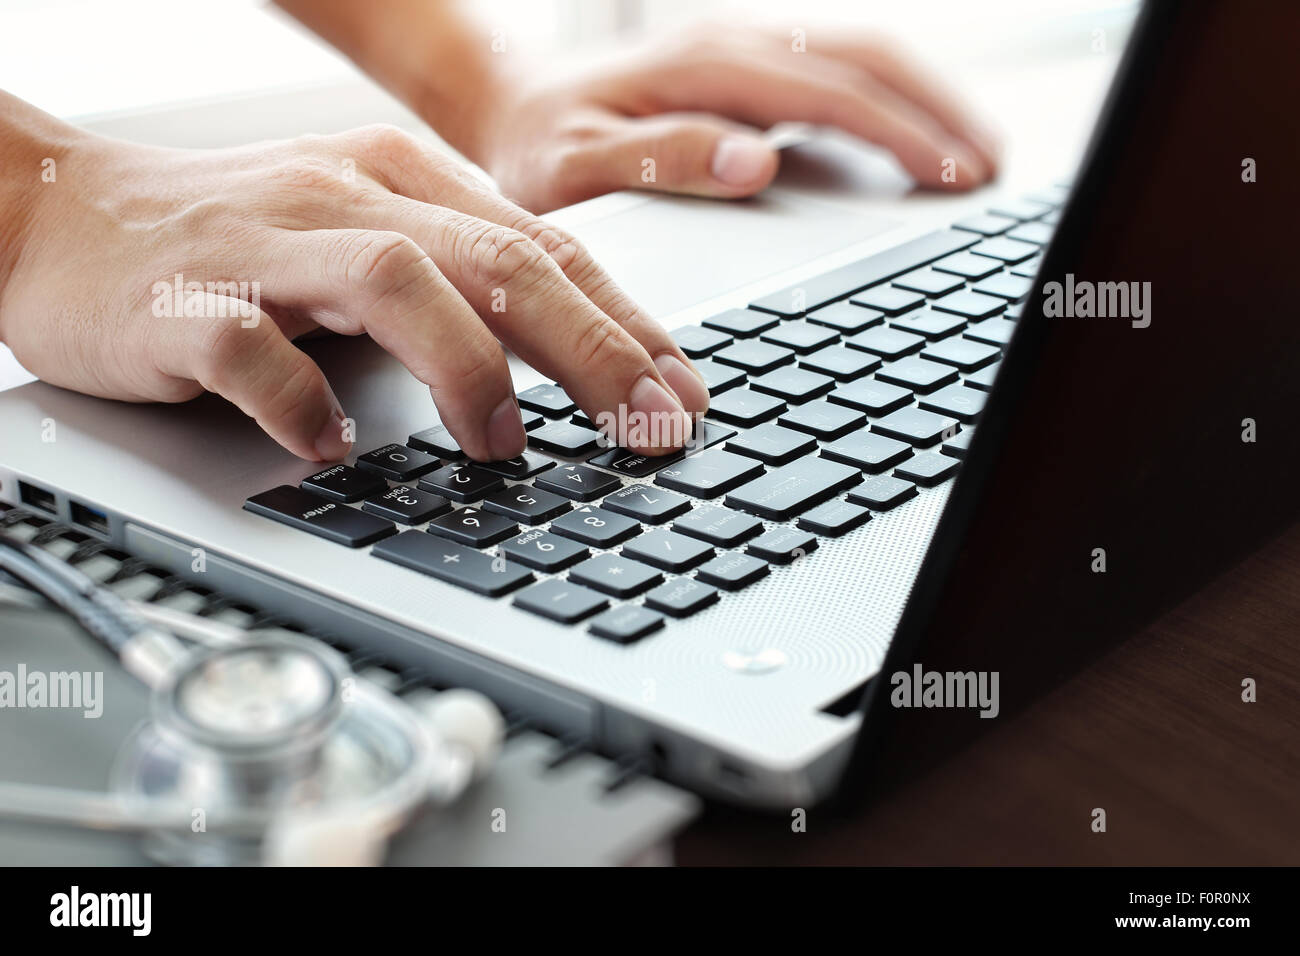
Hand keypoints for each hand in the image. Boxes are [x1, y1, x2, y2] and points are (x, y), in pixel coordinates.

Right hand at [0, 119, 708, 462]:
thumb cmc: (237, 244)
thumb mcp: (368, 242)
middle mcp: (346, 197)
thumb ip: (461, 288)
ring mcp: (264, 244)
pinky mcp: (180, 301)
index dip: (627, 325)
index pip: (544, 249)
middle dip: (593, 348)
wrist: (59, 215)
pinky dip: (300, 399)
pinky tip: (331, 446)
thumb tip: (577, 363)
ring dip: (466, 368)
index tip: (683, 395)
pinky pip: (250, 348)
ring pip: (393, 280)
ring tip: (503, 443)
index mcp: (403, 181)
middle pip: (498, 261)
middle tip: (647, 426)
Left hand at [473, 24, 1001, 212]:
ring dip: (926, 99)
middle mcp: (734, 44)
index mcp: (704, 67)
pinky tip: (916, 137)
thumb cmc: (539, 149)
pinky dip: (890, 100)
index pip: (827, 93)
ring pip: (861, 56)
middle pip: (865, 59)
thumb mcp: (575, 166)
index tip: (950, 176)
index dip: (897, 134)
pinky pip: (837, 71)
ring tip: (977, 154)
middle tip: (991, 169)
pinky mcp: (748, 68)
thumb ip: (660, 162)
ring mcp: (745, 50)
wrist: (511, 108)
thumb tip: (756, 164)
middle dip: (937, 112)